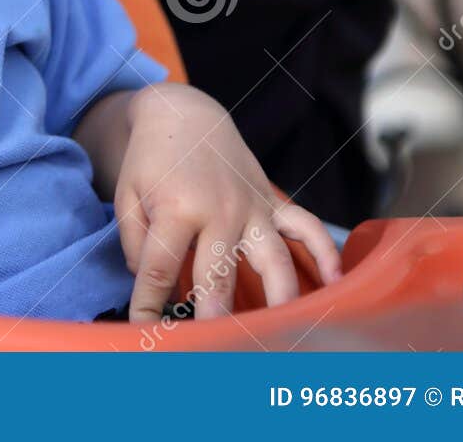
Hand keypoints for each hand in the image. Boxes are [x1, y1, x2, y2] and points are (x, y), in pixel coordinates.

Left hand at [113, 83, 342, 319]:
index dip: (149, 304)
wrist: (183, 115)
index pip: (159, 268)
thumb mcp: (127, 196)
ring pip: (272, 260)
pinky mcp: (272, 202)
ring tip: (277, 333)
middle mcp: (220, 210)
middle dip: (213, 316)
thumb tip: (149, 280)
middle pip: (219, 275)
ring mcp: (252, 206)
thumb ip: (135, 242)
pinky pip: (306, 227)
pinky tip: (335, 281)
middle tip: (211, 349)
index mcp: (177, 208)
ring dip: (275, 299)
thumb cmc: (150, 160)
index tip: (144, 330)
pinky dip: (325, 252)